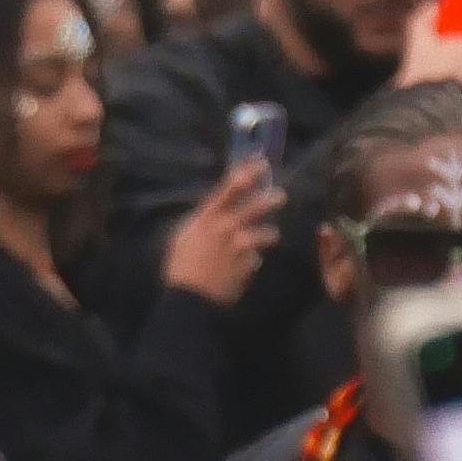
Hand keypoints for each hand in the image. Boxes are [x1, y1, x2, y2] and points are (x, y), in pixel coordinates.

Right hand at [160, 154, 285, 304]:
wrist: (188, 298)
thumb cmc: (180, 266)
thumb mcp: (183, 236)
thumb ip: (202, 222)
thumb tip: (213, 213)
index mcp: (208, 218)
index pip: (229, 188)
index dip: (247, 172)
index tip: (260, 162)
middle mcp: (227, 228)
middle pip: (255, 206)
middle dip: (271, 198)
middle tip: (281, 195)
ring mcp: (240, 247)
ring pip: (265, 234)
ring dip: (269, 234)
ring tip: (271, 235)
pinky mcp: (248, 266)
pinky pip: (256, 259)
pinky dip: (252, 261)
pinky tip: (245, 265)